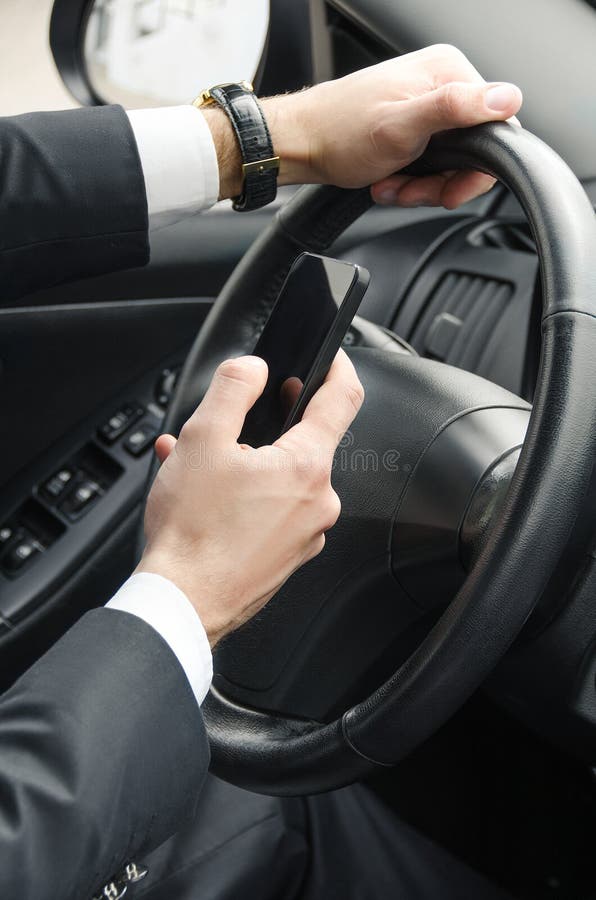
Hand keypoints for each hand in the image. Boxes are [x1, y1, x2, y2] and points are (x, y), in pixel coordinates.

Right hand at [135, 351, 363, 646]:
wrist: (182, 604)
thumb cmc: (192, 532)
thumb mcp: (203, 439)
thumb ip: (234, 388)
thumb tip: (254, 368)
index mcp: (306, 467)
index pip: (343, 399)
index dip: (337, 367)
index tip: (331, 356)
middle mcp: (318, 501)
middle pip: (304, 442)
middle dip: (266, 426)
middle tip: (231, 424)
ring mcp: (307, 533)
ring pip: (283, 478)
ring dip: (247, 462)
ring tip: (201, 466)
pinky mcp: (289, 556)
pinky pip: (275, 510)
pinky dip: (247, 494)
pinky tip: (209, 496)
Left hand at [205, 45, 521, 209]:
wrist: (301, 145)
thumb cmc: (339, 132)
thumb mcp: (401, 126)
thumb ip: (455, 110)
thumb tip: (507, 99)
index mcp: (447, 71)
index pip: (495, 127)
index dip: (473, 169)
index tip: (446, 190)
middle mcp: (441, 85)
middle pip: (471, 151)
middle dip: (439, 182)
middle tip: (409, 189)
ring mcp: (427, 108)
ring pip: (449, 166)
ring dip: (420, 187)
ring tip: (391, 184)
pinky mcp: (413, 129)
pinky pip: (429, 167)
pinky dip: (409, 183)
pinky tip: (387, 181)